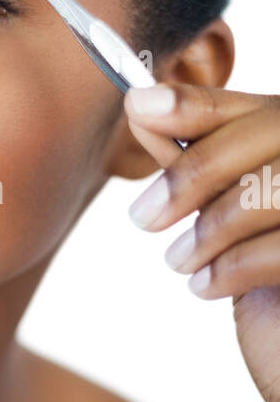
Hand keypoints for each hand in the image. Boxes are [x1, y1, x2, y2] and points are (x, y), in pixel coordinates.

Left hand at [124, 82, 279, 401]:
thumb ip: (200, 165)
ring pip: (269, 190)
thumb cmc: (274, 297)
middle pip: (271, 131)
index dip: (199, 104)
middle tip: (143, 217)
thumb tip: (142, 105)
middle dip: (194, 172)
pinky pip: (278, 249)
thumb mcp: (232, 222)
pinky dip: (230, 267)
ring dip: (210, 228)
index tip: (136, 105)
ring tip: (181, 261)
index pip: (261, 107)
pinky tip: (206, 287)